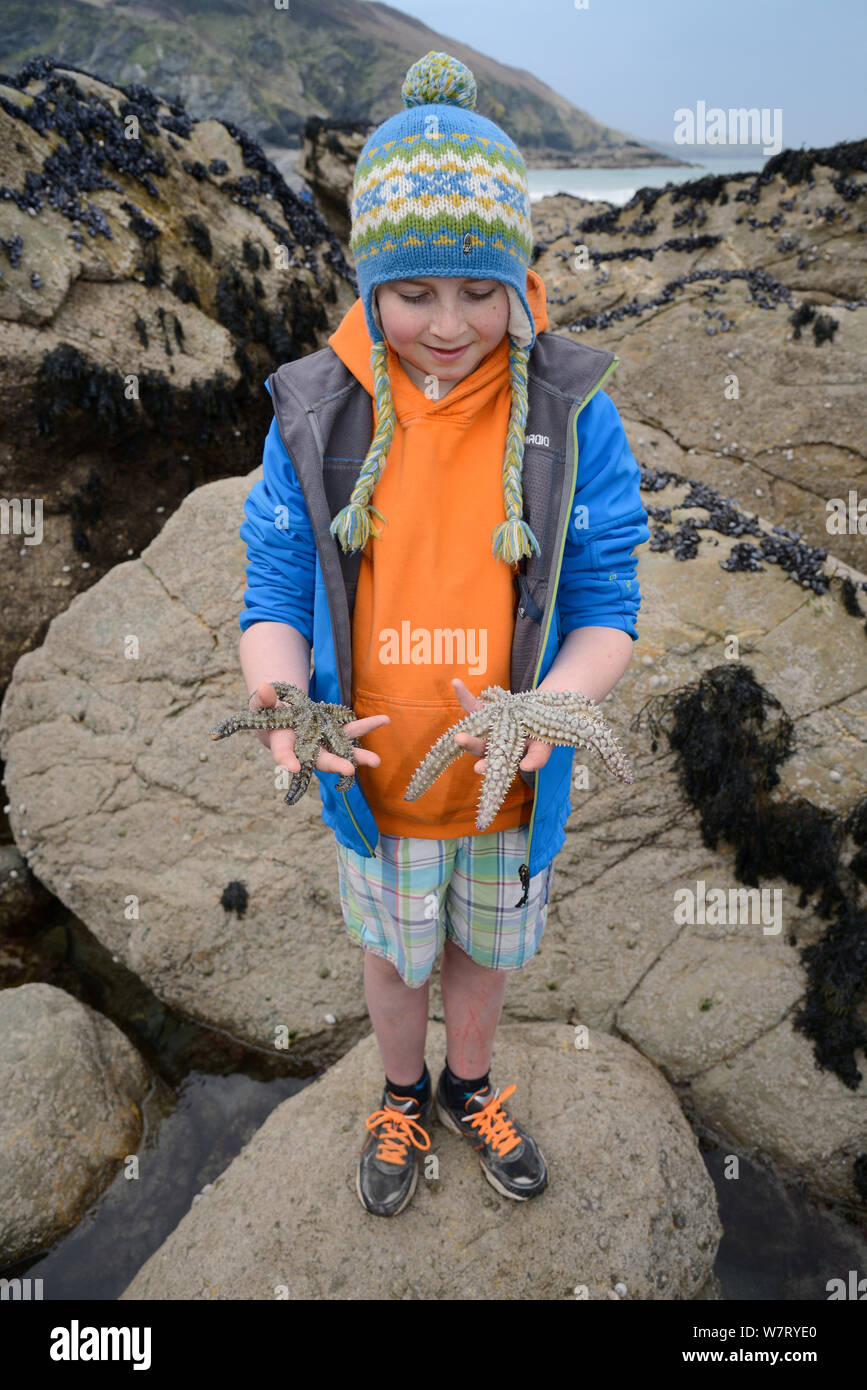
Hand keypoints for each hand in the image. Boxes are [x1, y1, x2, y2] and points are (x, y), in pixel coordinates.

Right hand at [248, 681, 389, 777]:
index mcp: (283, 745)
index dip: (287, 760)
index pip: (284, 754)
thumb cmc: (267, 713)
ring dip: (359, 756)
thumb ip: (263, 699)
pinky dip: (368, 726)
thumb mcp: (261, 705)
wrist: (282, 718)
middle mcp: (306, 749)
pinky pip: (352, 729)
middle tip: (348, 769)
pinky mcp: (335, 731)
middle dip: (335, 765)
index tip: (292, 767)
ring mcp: (324, 742)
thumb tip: (265, 688)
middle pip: (321, 759)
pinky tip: (385, 720)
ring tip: (376, 761)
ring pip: (342, 749)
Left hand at [449, 677, 553, 776]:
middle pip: (478, 746)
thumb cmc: (544, 736)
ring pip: (473, 726)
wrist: (544, 713)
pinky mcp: (485, 710)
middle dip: (469, 744)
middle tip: (460, 739)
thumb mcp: (544, 747)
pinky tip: (455, 682)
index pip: (493, 764)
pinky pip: (472, 703)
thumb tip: (526, 767)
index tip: (479, 768)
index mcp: (503, 758)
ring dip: (463, 723)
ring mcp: (487, 727)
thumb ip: (537, 758)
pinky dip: (463, 694)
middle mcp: (492, 744)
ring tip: (455, 724)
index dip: (485, 766)